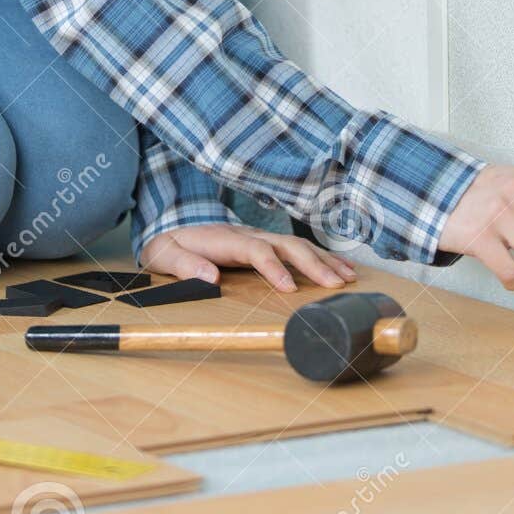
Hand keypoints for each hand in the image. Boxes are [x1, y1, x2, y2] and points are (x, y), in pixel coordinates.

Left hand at [140, 222, 357, 292]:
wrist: (170, 224)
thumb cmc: (169, 245)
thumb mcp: (165, 255)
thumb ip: (186, 265)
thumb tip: (210, 277)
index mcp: (225, 239)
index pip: (256, 251)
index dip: (274, 268)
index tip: (290, 288)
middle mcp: (247, 235)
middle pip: (286, 245)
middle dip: (313, 264)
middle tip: (336, 284)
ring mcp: (258, 236)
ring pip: (297, 244)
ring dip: (323, 259)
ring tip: (348, 276)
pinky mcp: (264, 242)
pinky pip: (296, 248)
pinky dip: (320, 256)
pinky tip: (339, 266)